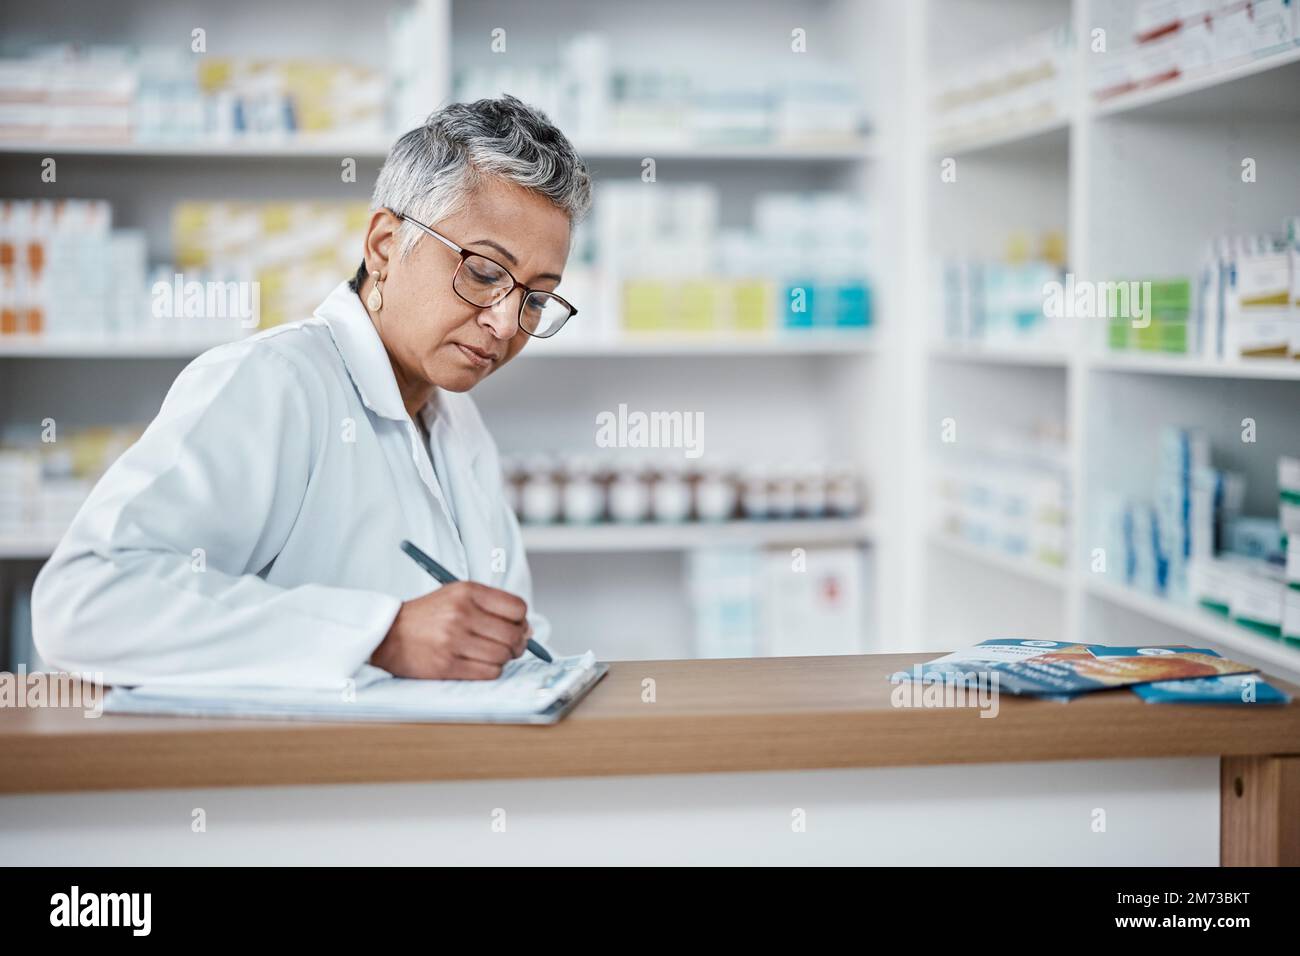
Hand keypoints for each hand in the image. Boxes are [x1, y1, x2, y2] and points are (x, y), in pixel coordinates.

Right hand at [370, 581, 532, 679]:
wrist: (388, 634)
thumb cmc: (429, 615)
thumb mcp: (457, 595)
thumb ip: (491, 605)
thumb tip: (528, 630)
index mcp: (467, 592)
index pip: (517, 608)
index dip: (522, 620)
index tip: (516, 626)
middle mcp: (462, 613)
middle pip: (513, 634)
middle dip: (518, 643)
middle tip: (512, 646)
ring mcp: (454, 640)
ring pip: (503, 655)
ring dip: (504, 658)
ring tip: (492, 654)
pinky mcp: (448, 665)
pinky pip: (489, 672)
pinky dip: (491, 671)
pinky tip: (481, 664)